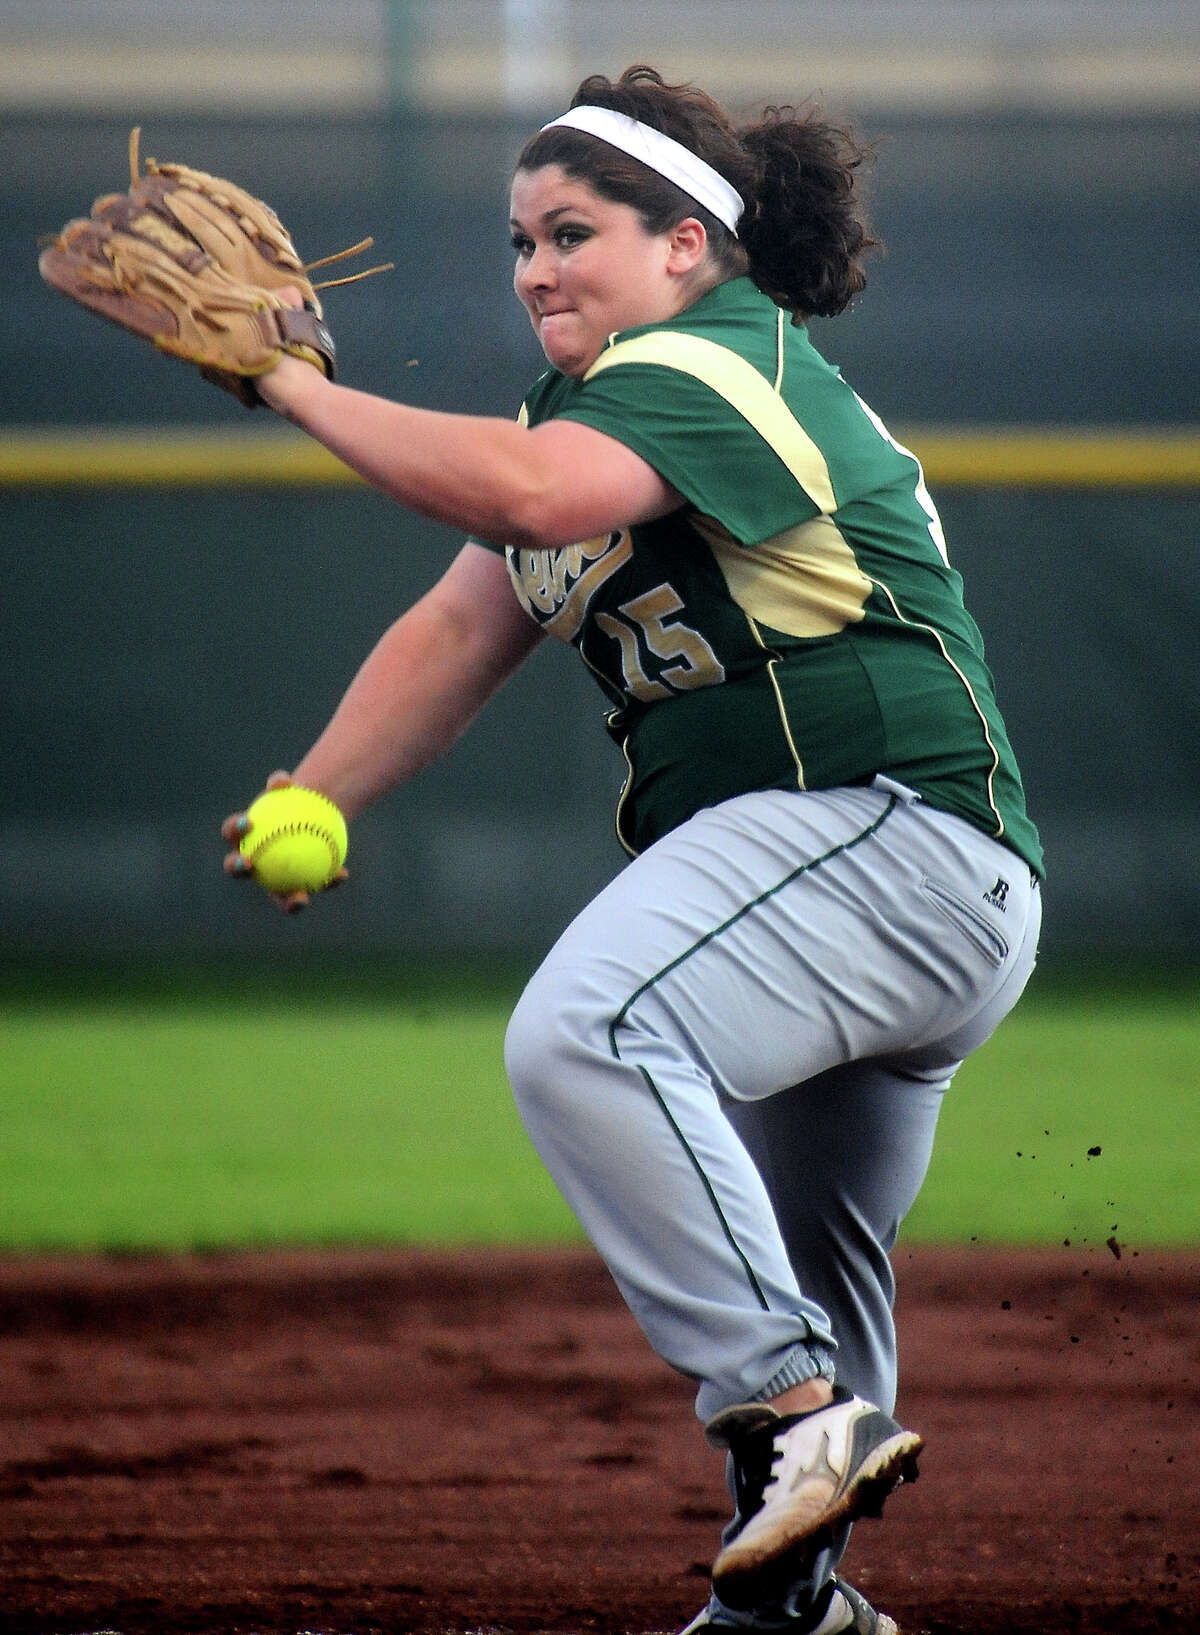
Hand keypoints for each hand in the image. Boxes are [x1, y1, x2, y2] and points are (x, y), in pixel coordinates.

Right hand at [222, 769, 348, 913]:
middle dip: (237, 867)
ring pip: (275, 894)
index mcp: (242, 836)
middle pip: (235, 867)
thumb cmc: (294, 801)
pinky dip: (326, 882)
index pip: (230, 831)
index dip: (234, 829)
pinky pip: (308, 888)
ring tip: (301, 898)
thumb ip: (282, 783)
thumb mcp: (290, 790)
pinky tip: (342, 874)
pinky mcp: (293, 889)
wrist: (311, 817)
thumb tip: (282, 780)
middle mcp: (249, 860)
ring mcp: (270, 878)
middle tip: (249, 863)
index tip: (248, 822)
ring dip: (287, 901)